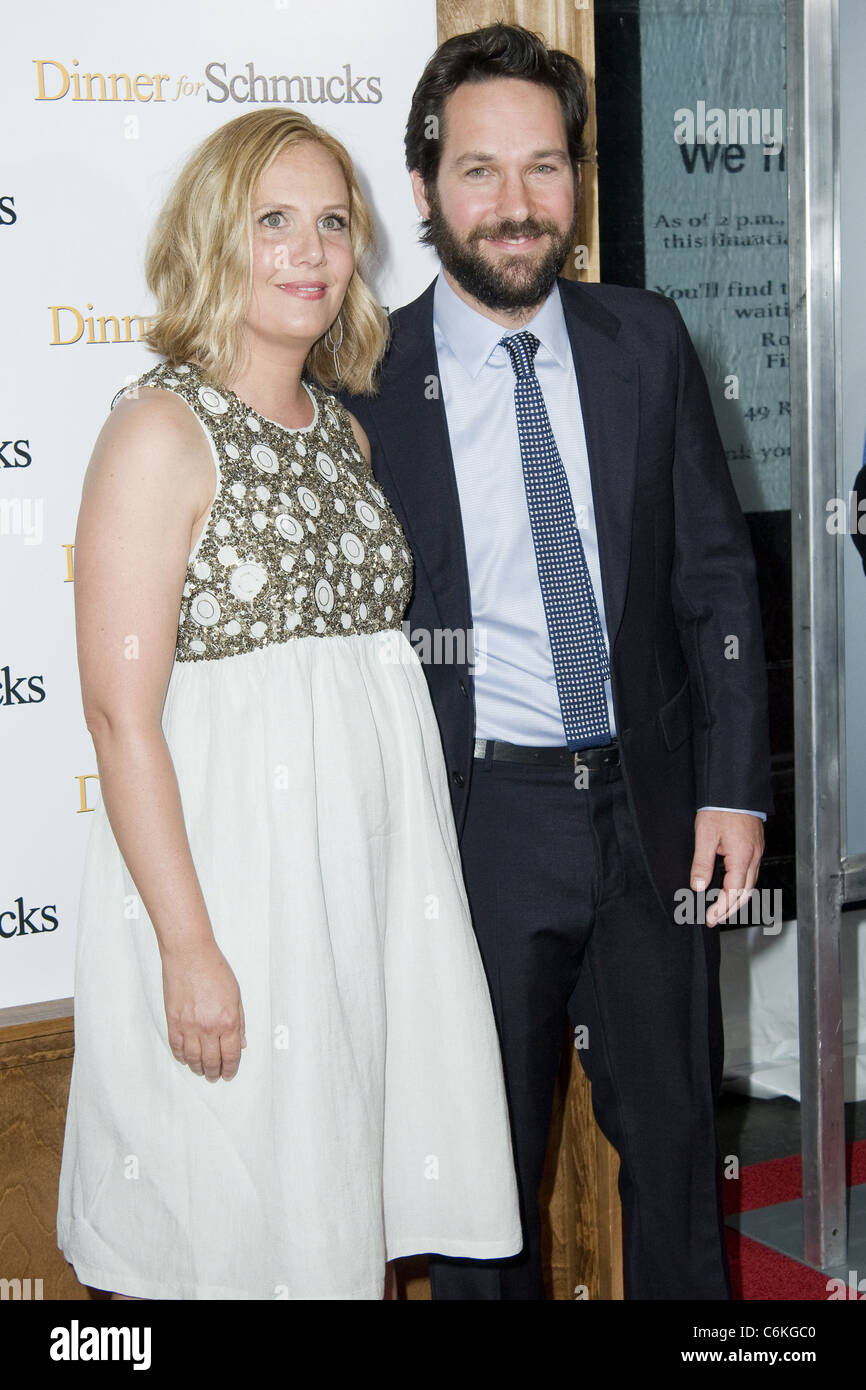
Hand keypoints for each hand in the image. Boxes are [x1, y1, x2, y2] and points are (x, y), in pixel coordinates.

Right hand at [161, 940, 246, 1080]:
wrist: (189, 954)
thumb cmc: (214, 969)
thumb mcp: (236, 995)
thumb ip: (240, 1022)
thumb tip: (241, 1044)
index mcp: (228, 1021)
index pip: (230, 1055)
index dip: (230, 1069)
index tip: (229, 1074)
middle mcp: (208, 1027)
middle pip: (211, 1061)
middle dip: (214, 1072)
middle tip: (215, 1077)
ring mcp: (188, 1026)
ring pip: (192, 1058)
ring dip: (198, 1068)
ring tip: (202, 1071)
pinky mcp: (173, 1021)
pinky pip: (176, 1047)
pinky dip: (181, 1057)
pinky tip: (185, 1059)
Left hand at [690, 809, 763, 926]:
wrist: (734, 789)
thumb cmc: (720, 809)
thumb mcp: (705, 837)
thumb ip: (702, 864)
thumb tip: (697, 886)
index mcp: (741, 857)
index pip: (733, 893)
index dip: (721, 908)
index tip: (710, 919)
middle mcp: (753, 857)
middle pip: (745, 893)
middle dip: (730, 909)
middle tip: (715, 919)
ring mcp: (757, 851)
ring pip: (751, 884)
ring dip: (737, 899)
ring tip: (722, 908)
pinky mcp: (756, 846)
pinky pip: (752, 872)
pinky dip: (742, 886)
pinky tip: (732, 887)